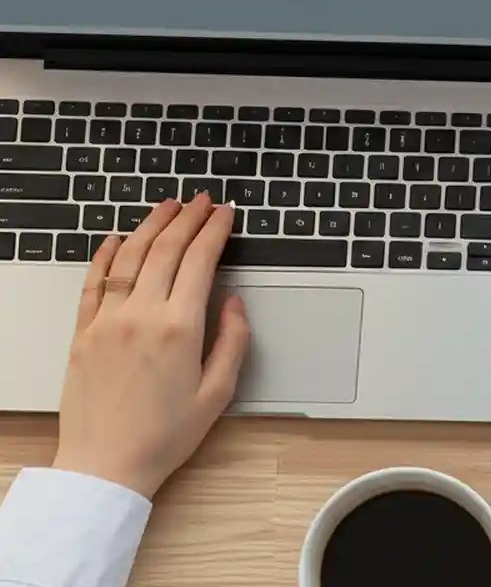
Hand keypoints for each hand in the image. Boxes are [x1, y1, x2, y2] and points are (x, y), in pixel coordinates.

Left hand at [52, 195, 249, 497]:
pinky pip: (93, 282)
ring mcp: (107, 321)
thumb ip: (233, 343)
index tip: (225, 213)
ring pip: (129, 256)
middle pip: (166, 249)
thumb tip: (234, 303)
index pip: (200, 261)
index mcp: (180, 328)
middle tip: (202, 200)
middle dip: (188, 218)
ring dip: (150, 226)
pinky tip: (117, 238)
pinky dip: (105, 255)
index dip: (215, 230)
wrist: (105, 464)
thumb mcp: (217, 393)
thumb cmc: (164, 436)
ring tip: (167, 207)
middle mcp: (142, 315)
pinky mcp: (82, 333)